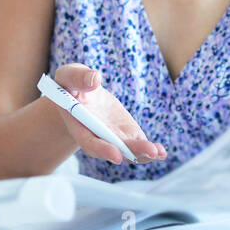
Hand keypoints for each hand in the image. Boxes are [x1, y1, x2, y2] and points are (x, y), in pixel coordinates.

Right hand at [49, 63, 165, 164]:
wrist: (81, 93)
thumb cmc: (70, 84)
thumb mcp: (68, 75)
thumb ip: (77, 77)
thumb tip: (94, 80)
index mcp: (79, 125)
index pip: (89, 142)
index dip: (102, 149)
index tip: (117, 154)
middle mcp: (97, 136)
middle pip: (113, 149)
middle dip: (131, 152)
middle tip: (149, 152)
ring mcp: (113, 137)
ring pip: (128, 150)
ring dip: (143, 153)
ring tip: (158, 152)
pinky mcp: (126, 133)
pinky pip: (138, 143)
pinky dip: (149, 149)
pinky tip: (161, 152)